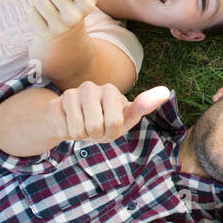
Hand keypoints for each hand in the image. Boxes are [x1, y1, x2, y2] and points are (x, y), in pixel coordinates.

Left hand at [26, 0, 134, 41]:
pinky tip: (44, 19)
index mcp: (87, 4)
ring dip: (41, 0)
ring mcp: (59, 27)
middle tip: (58, 0)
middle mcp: (74, 17)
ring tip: (51, 8)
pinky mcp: (44, 34)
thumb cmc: (77, 6)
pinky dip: (35, 12)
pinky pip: (31, 11)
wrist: (67, 37)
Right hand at [44, 81, 171, 142]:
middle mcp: (91, 87)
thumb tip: (166, 91)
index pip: (115, 123)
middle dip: (96, 135)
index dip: (111, 132)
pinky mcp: (56, 103)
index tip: (110, 126)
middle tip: (94, 128)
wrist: (70, 120)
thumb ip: (143, 106)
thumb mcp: (124, 118)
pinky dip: (68, 134)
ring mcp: (72, 93)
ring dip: (82, 135)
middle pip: (97, 128)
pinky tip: (69, 124)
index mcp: (111, 91)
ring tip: (83, 125)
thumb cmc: (103, 120)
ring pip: (79, 130)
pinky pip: (64, 130)